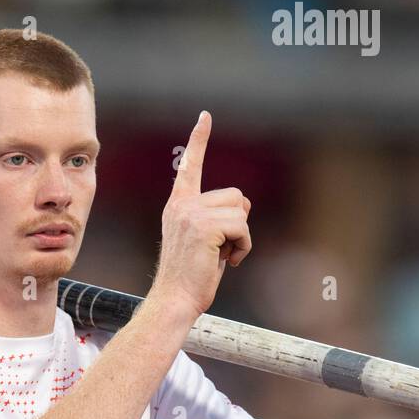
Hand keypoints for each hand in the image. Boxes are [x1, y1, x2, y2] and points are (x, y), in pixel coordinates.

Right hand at [148, 111, 251, 321]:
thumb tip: (244, 202)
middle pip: (234, 195)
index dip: (199, 140)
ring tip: (223, 257)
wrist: (174, 301)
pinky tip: (228, 262)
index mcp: (177, 206)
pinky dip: (244, 246)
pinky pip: (242, 226)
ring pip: (240, 210)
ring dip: (241, 237)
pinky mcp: (204, 226)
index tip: (205, 117)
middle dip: (238, 223)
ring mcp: (191, 214)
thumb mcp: (203, 242)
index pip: (190, 167)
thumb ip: (218, 218)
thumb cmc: (190, 279)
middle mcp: (181, 205)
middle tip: (222, 250)